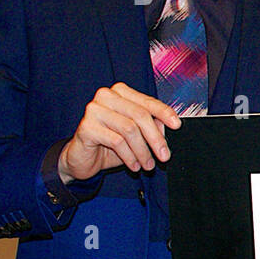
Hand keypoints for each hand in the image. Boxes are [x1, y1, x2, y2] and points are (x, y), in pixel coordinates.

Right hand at [58, 83, 181, 182]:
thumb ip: (151, 126)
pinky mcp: (86, 126)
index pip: (147, 101)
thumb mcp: (136, 135)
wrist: (82, 158)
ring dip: (143, 151)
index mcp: (120, 93)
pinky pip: (117, 141)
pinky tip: (134, 166)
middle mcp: (106, 96)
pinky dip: (129, 156)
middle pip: (140, 115)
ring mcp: (94, 110)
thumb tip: (166, 127)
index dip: (164, 113)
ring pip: (130, 129)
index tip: (177, 125)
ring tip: (148, 165)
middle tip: (164, 156)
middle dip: (156, 138)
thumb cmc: (110, 143)